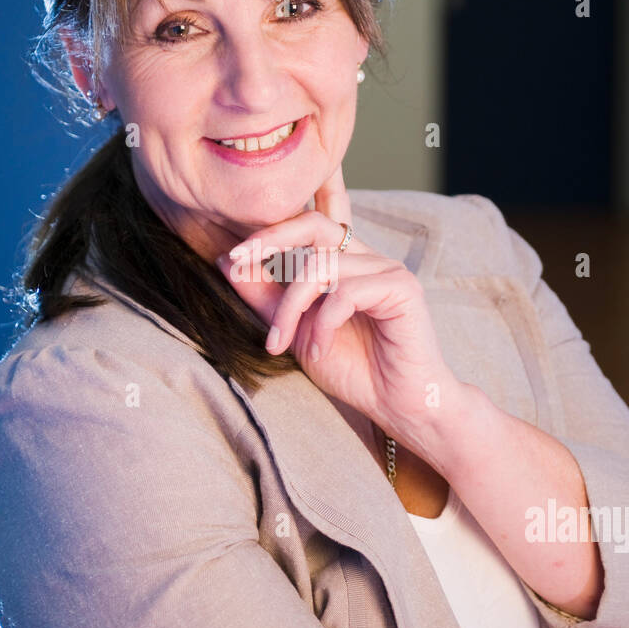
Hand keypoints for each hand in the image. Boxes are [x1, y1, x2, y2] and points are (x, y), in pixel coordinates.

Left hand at [215, 165, 461, 441]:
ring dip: (290, 309)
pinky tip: (318, 350)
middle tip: (236, 262)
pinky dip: (322, 323)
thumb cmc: (352, 369)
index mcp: (343, 261)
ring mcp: (386, 269)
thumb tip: (226, 262)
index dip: (268, 229)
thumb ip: (266, 297)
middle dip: (269, 239)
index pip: (307, 221)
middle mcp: (366, 257)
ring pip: (320, 266)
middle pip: (313, 224)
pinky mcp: (402, 288)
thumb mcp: (295, 332)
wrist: (396, 406)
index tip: (230, 255)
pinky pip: (345, 292)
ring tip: (281, 344)